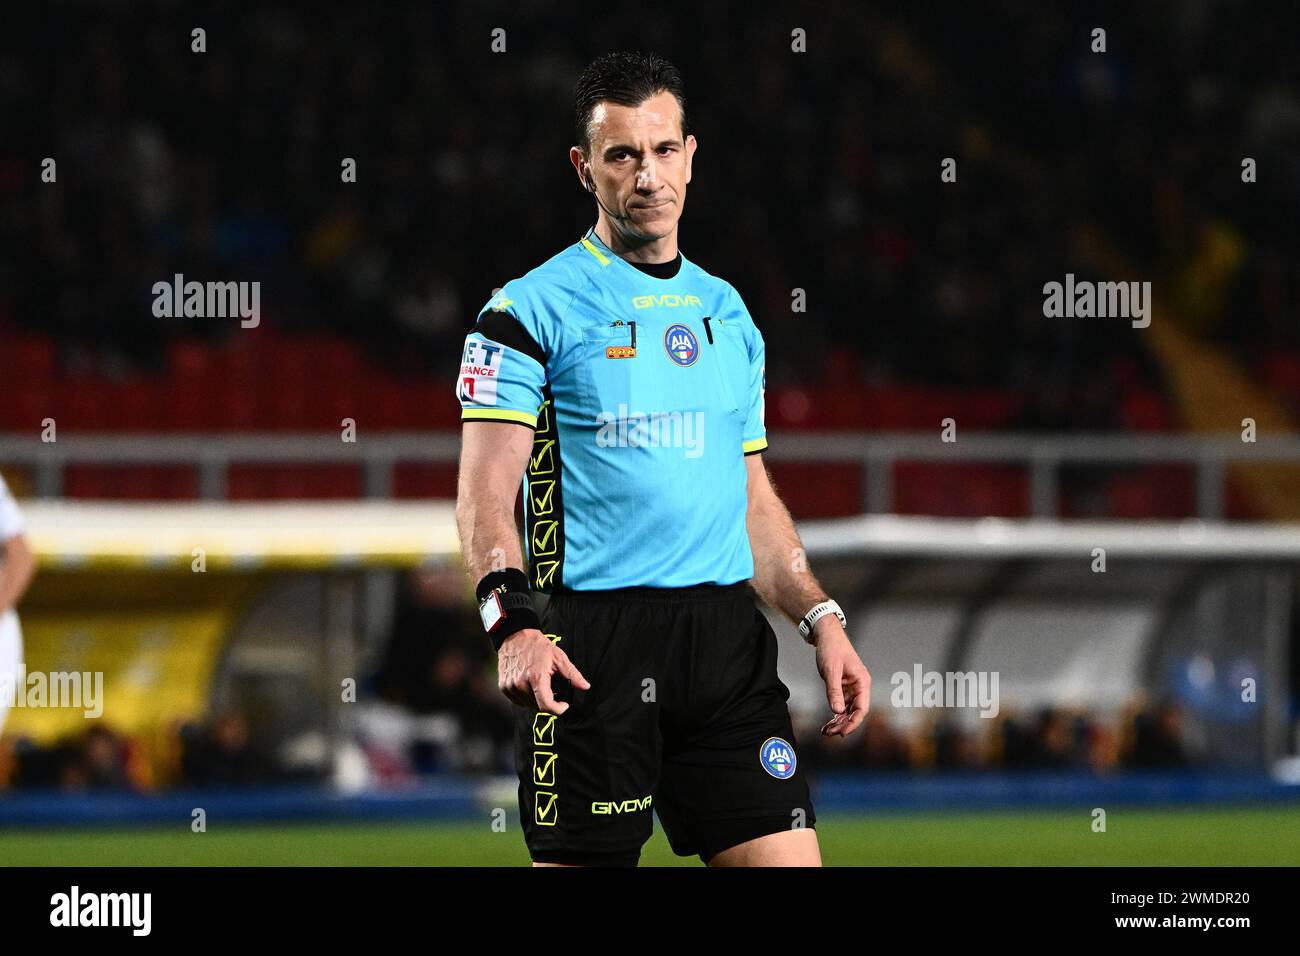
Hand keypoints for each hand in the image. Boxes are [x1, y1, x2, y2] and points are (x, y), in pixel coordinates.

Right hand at [496, 628, 590, 713]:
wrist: (514, 636)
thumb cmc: (537, 646)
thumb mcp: (559, 657)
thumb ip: (572, 674)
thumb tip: (585, 686)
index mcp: (536, 678)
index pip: (547, 706)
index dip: (558, 709)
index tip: (564, 704)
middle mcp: (521, 684)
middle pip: (538, 706)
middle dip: (549, 700)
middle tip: (552, 686)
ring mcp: (510, 687)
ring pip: (528, 704)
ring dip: (536, 699)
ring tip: (539, 683)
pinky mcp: (503, 687)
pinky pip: (518, 701)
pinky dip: (526, 697)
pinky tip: (529, 684)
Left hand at [812, 619, 870, 735]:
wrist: (826, 635)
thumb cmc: (832, 649)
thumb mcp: (831, 671)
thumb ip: (834, 691)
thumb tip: (838, 711)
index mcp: (862, 682)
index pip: (862, 708)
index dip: (854, 723)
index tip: (842, 733)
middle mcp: (860, 687)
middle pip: (855, 712)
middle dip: (844, 725)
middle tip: (830, 733)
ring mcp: (852, 688)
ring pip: (848, 711)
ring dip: (839, 722)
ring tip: (826, 731)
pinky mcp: (843, 688)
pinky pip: (842, 705)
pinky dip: (835, 715)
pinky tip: (828, 724)